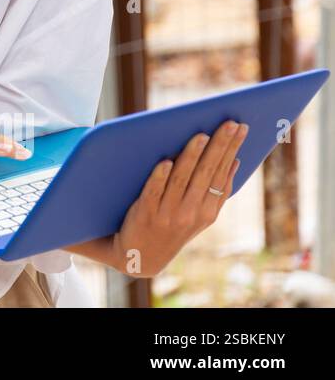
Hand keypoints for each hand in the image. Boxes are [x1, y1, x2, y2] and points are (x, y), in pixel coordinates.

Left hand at [107, 119, 247, 277]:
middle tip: (229, 122)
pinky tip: (165, 162)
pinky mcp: (145, 213)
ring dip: (192, 156)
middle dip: (220, 146)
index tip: (241, 127)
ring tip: (201, 135)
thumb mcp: (198, 216)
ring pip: (182, 180)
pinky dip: (159, 177)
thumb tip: (234, 161)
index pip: (222, 174)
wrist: (138, 257)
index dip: (232, 150)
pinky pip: (153, 192)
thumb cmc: (169, 228)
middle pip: (206, 173)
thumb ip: (214, 192)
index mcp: (207, 212)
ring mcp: (168, 213)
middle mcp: (191, 213)